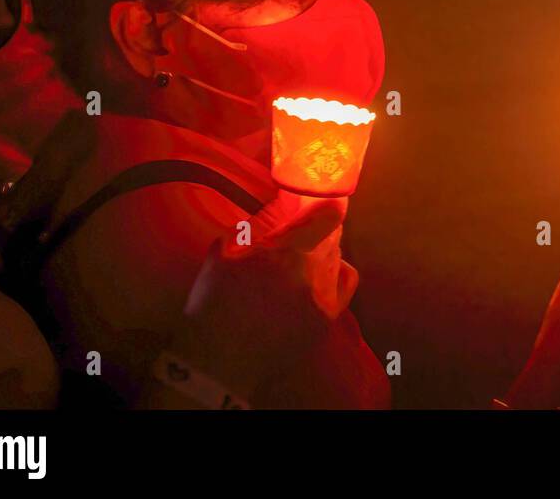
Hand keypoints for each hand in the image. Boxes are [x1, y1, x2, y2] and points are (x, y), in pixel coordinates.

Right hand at [161, 196, 357, 402]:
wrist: (219, 362)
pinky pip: (345, 281)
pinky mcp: (328, 317)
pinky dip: (336, 272)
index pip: (329, 215)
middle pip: (333, 234)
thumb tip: (277, 207)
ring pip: (337, 256)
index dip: (329, 203)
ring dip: (322, 251)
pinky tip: (321, 275)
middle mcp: (312, 272)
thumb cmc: (214, 305)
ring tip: (299, 260)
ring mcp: (323, 296)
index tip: (323, 198)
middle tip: (300, 232)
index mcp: (285, 251)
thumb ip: (252, 226)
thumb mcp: (222, 254)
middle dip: (318, 228)